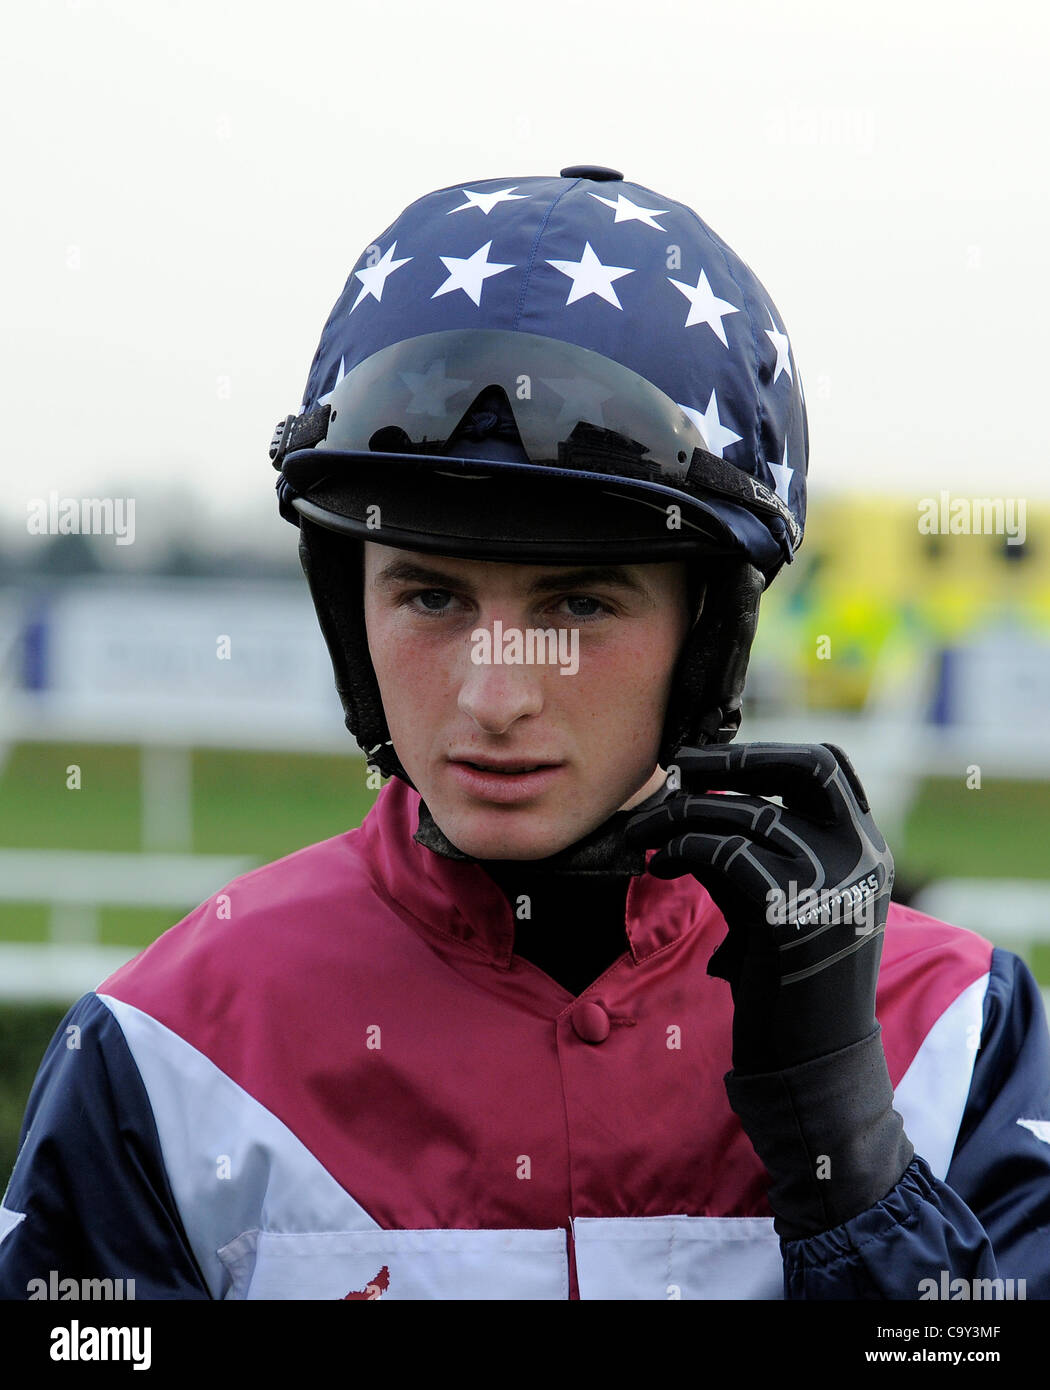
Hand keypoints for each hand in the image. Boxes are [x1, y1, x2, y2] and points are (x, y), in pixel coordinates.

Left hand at [624, 742, 893, 1073]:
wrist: (813, 1064)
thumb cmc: (789, 981)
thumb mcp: (781, 900)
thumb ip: (756, 848)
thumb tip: (693, 794)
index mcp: (866, 851)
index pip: (828, 767)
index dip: (767, 752)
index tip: (712, 760)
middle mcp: (859, 858)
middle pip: (798, 768)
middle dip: (730, 759)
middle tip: (677, 766)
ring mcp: (830, 884)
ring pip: (742, 816)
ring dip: (679, 818)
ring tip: (645, 837)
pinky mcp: (789, 915)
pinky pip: (722, 854)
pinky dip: (681, 851)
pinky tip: (660, 864)